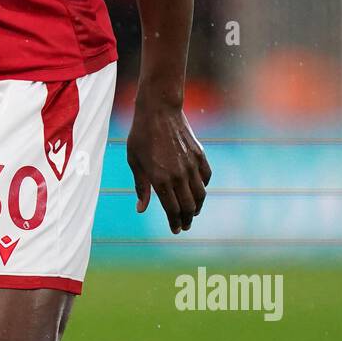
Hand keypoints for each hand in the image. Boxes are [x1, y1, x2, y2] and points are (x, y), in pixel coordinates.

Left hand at [127, 98, 210, 233]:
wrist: (159, 110)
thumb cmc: (141, 136)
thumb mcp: (135, 162)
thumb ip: (141, 187)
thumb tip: (141, 209)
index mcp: (160, 180)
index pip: (172, 210)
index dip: (174, 223)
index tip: (175, 229)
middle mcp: (179, 176)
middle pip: (189, 207)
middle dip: (187, 220)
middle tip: (184, 226)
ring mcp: (191, 165)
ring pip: (200, 195)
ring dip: (197, 207)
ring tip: (192, 212)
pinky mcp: (200, 155)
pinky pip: (206, 178)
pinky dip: (203, 187)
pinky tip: (198, 190)